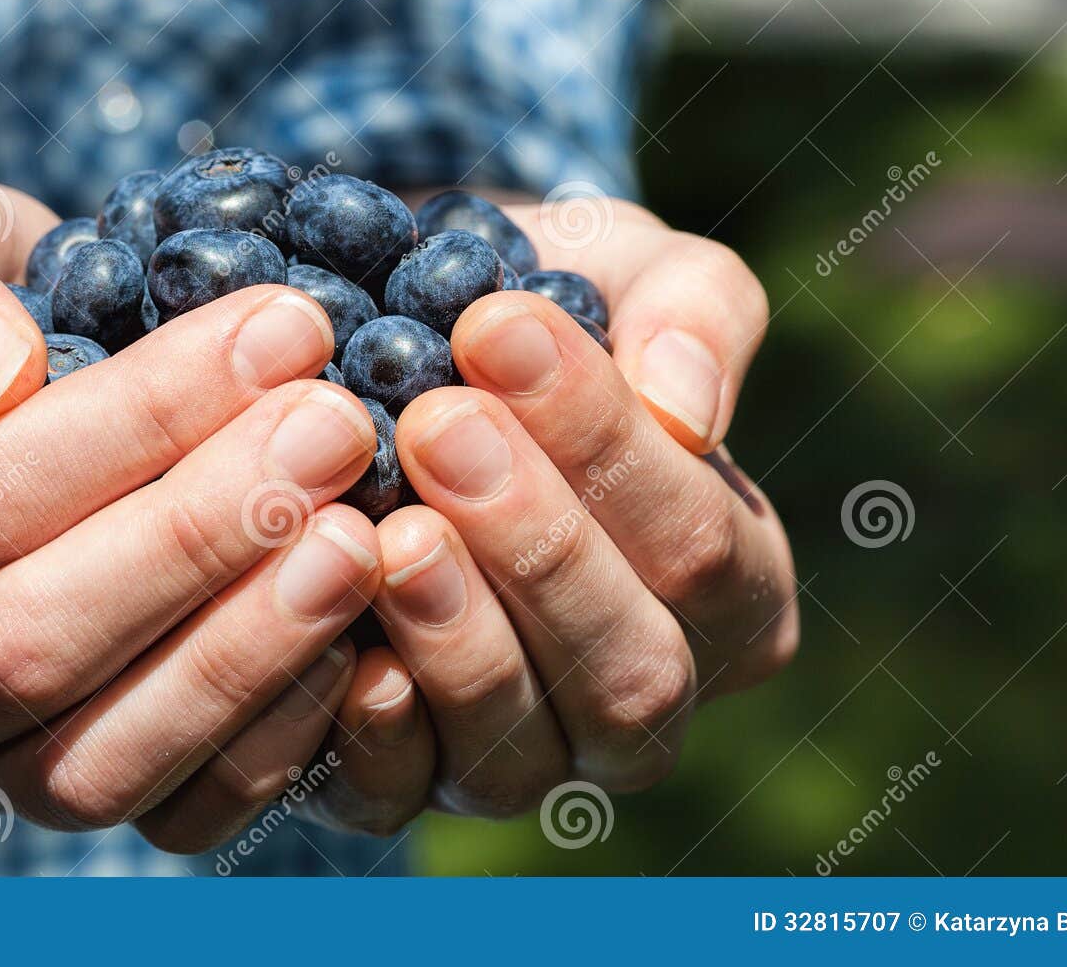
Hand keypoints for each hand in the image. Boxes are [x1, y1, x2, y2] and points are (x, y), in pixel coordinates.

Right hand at [0, 170, 384, 852]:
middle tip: (337, 431)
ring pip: (102, 756)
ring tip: (359, 537)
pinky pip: (175, 812)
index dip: (138, 420)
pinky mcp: (72, 801)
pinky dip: (274, 738)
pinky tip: (356, 638)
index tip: (284, 329)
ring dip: (247, 647)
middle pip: (32, 641)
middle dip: (203, 534)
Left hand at [304, 197, 796, 830]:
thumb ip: (695, 312)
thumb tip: (687, 403)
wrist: (398, 365)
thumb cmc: (539, 321)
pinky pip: (398, 793)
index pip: (702, 547)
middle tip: (439, 425)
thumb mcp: (629, 273)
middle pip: (633, 666)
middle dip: (537, 544)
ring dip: (456, 632)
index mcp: (732, 589)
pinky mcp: (410, 786)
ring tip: (386, 526)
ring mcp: (530, 757)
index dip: (607, 445)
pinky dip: (368, 730)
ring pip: (523, 743)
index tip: (499, 329)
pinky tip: (334, 640)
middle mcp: (644, 697)